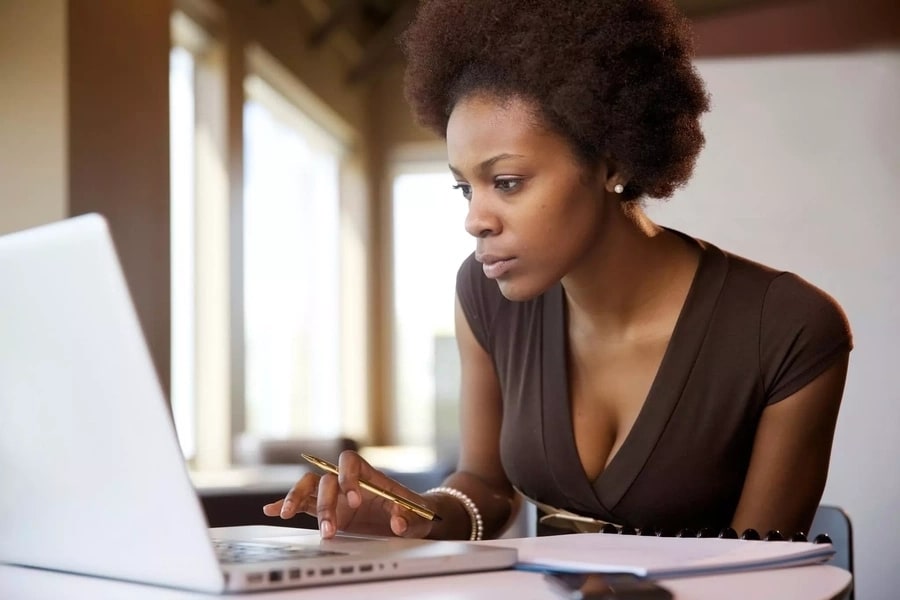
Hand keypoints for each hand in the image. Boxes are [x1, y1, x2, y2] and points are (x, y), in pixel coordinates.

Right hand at [262, 450, 437, 538]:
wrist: (410, 517)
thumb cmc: (414, 510)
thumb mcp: (417, 514)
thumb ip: (408, 516)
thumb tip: (398, 523)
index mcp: (367, 474)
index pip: (349, 462)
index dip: (348, 477)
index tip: (354, 501)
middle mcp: (347, 481)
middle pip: (326, 480)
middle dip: (326, 504)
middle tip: (331, 529)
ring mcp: (334, 495)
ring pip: (308, 487)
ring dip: (296, 499)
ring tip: (287, 514)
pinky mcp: (327, 511)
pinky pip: (303, 505)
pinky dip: (284, 505)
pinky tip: (269, 510)